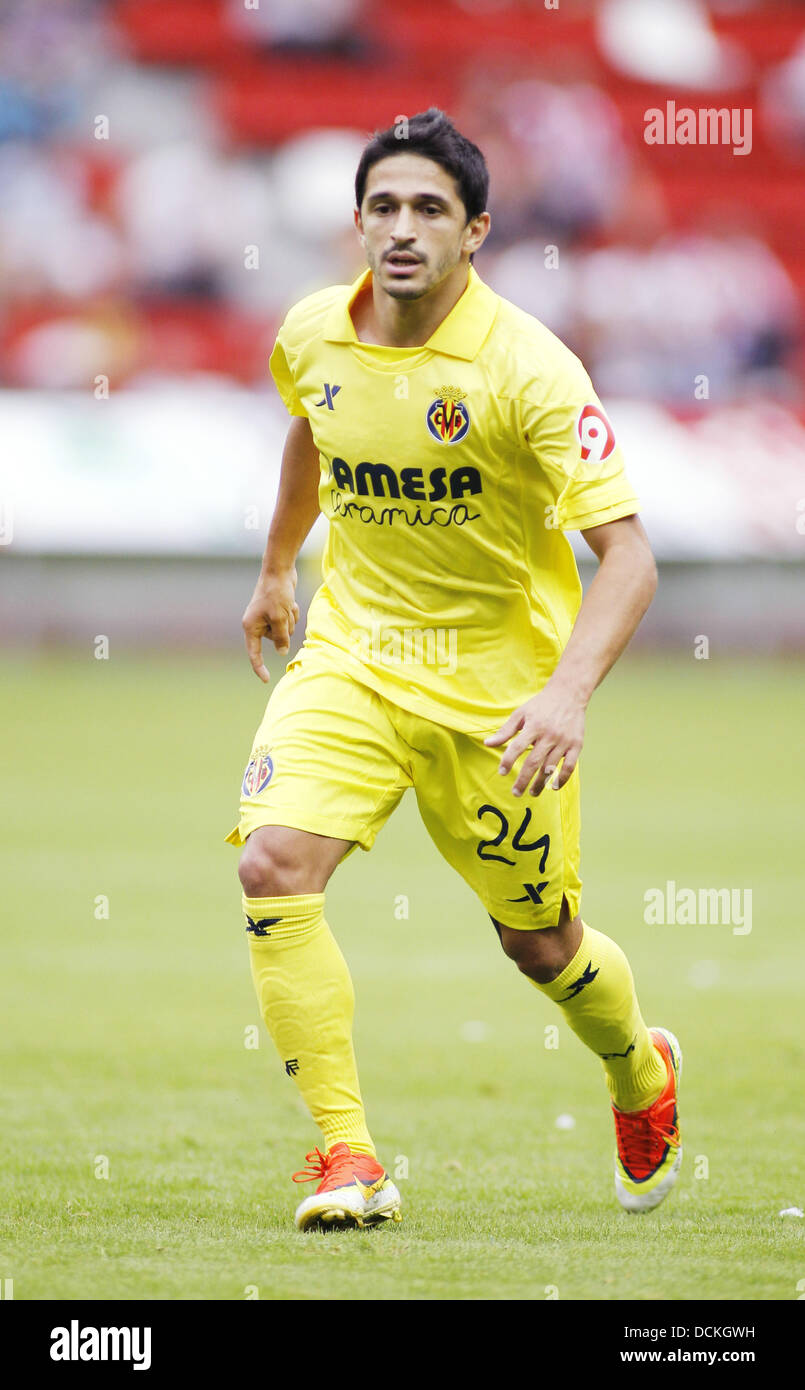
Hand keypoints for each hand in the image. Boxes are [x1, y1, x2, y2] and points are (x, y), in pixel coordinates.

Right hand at [241, 567, 299, 681]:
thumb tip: (282, 652)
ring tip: (287, 604)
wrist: (279, 570)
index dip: (259, 667)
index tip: (265, 680)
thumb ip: (281, 638)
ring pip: (285, 631)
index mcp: (251, 626)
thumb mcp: (280, 618)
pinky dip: (292, 614)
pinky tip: (290, 602)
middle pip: (276, 640)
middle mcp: (256, 624)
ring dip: (290, 620)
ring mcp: (266, 617)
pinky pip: (289, 622)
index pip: (254, 653)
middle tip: (284, 611)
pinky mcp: (276, 611)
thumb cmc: (277, 593)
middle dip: (285, 628)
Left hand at [484, 681, 585, 796]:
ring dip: (540, 783)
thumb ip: (505, 731)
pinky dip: (562, 779)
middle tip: (515, 793)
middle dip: (523, 779)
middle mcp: (549, 735)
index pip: (517, 747)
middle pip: (533, 762)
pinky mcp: (576, 745)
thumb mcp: (521, 714)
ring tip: (532, 793)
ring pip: (551, 767)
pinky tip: (553, 787)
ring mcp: (564, 741)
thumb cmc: (541, 705)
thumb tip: (486, 743)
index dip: (508, 761)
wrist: (569, 694)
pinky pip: (570, 766)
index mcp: (533, 726)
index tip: (502, 772)